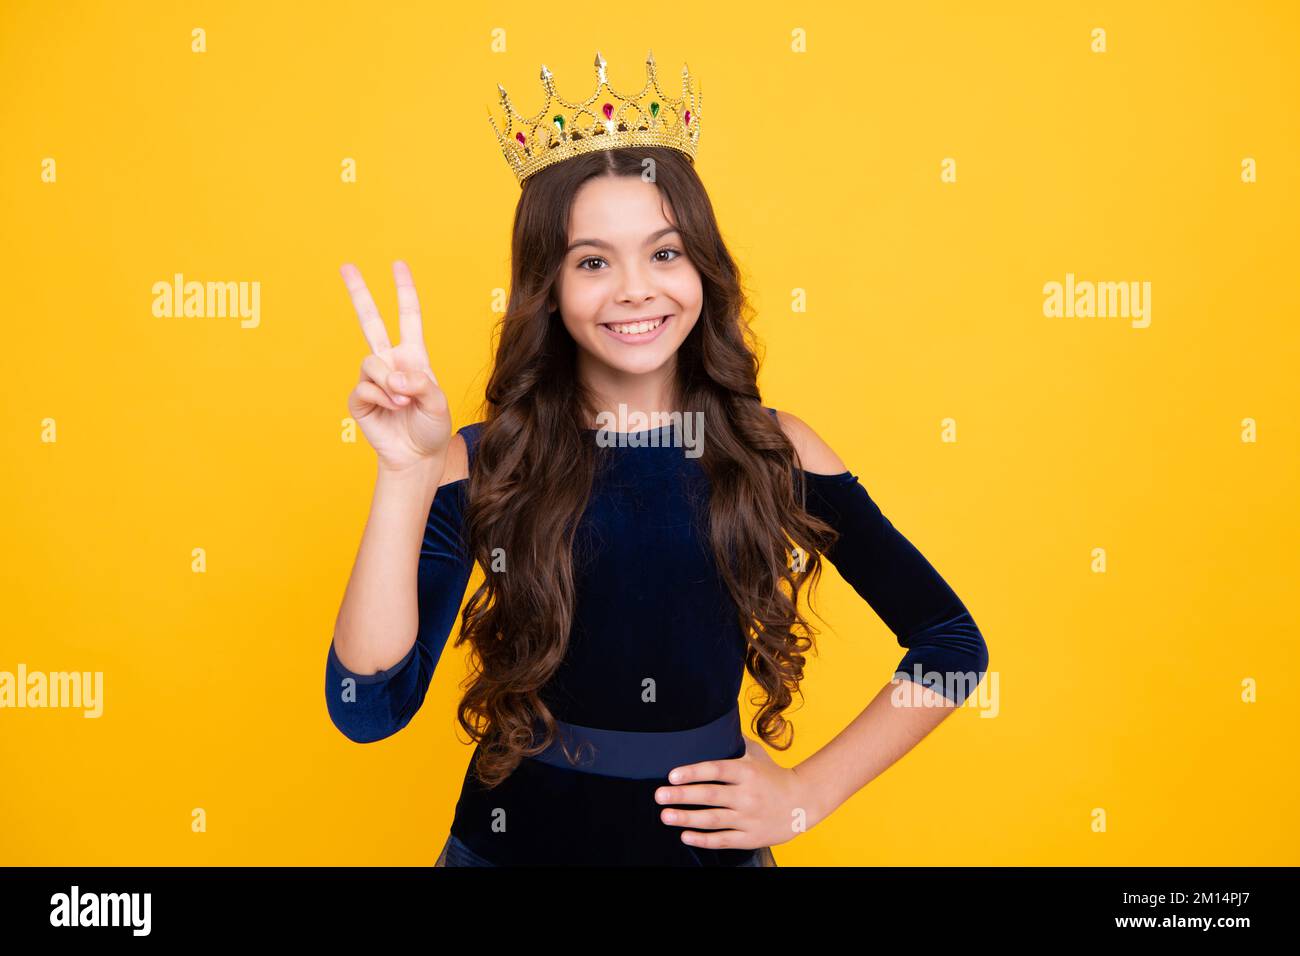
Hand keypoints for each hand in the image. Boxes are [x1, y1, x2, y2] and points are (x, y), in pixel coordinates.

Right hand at [340, 260, 451, 472]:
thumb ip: (420, 384)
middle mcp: (391, 362)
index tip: (398, 265)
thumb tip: (394, 378)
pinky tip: (392, 409)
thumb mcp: (438, 403)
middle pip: (370, 321)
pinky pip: (364, 388)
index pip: (408, 317)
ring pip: (371, 362)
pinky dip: (381, 398)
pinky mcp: (360, 399)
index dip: (404, 291)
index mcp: (413, 356)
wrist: (418, 455)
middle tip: (346, 266)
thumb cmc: (432, 427)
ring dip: (388, 383)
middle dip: (359, 293)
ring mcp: (373, 379)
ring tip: (403, 403)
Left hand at [655, 735, 817, 850]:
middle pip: (710, 795)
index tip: (672, 775)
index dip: (693, 772)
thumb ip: (735, 743)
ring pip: (713, 819)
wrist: (803, 802)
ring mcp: (749, 818)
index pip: (716, 770)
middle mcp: (747, 795)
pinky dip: (703, 839)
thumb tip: (713, 724)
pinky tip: (686, 835)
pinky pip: (723, 839)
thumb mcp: (757, 755)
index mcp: (747, 772)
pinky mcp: (750, 837)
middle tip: (659, 795)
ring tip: (666, 815)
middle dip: (682, 795)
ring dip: (687, 818)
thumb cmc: (774, 776)